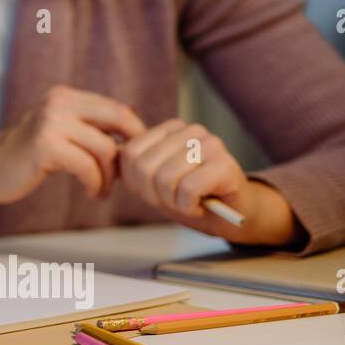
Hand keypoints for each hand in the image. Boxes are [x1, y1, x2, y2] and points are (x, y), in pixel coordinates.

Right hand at [0, 85, 144, 216]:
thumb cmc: (26, 156)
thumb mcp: (58, 130)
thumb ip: (88, 126)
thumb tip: (136, 131)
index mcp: (65, 95)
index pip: (118, 109)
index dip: (136, 135)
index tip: (136, 159)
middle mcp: (59, 102)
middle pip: (119, 119)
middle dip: (129, 152)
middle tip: (127, 176)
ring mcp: (50, 122)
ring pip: (105, 148)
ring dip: (110, 176)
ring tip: (101, 190)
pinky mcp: (44, 146)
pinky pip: (87, 167)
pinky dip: (95, 184)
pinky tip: (90, 193)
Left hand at [117, 118, 300, 246]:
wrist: (235, 216)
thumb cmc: (192, 198)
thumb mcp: (154, 181)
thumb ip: (134, 165)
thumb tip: (109, 151)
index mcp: (170, 129)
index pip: (130, 153)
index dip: (137, 183)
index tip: (157, 192)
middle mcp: (191, 130)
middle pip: (145, 167)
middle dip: (154, 195)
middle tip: (175, 201)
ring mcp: (210, 144)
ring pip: (165, 179)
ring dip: (173, 203)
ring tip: (189, 202)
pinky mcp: (225, 164)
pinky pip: (187, 190)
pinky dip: (188, 207)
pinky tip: (201, 205)